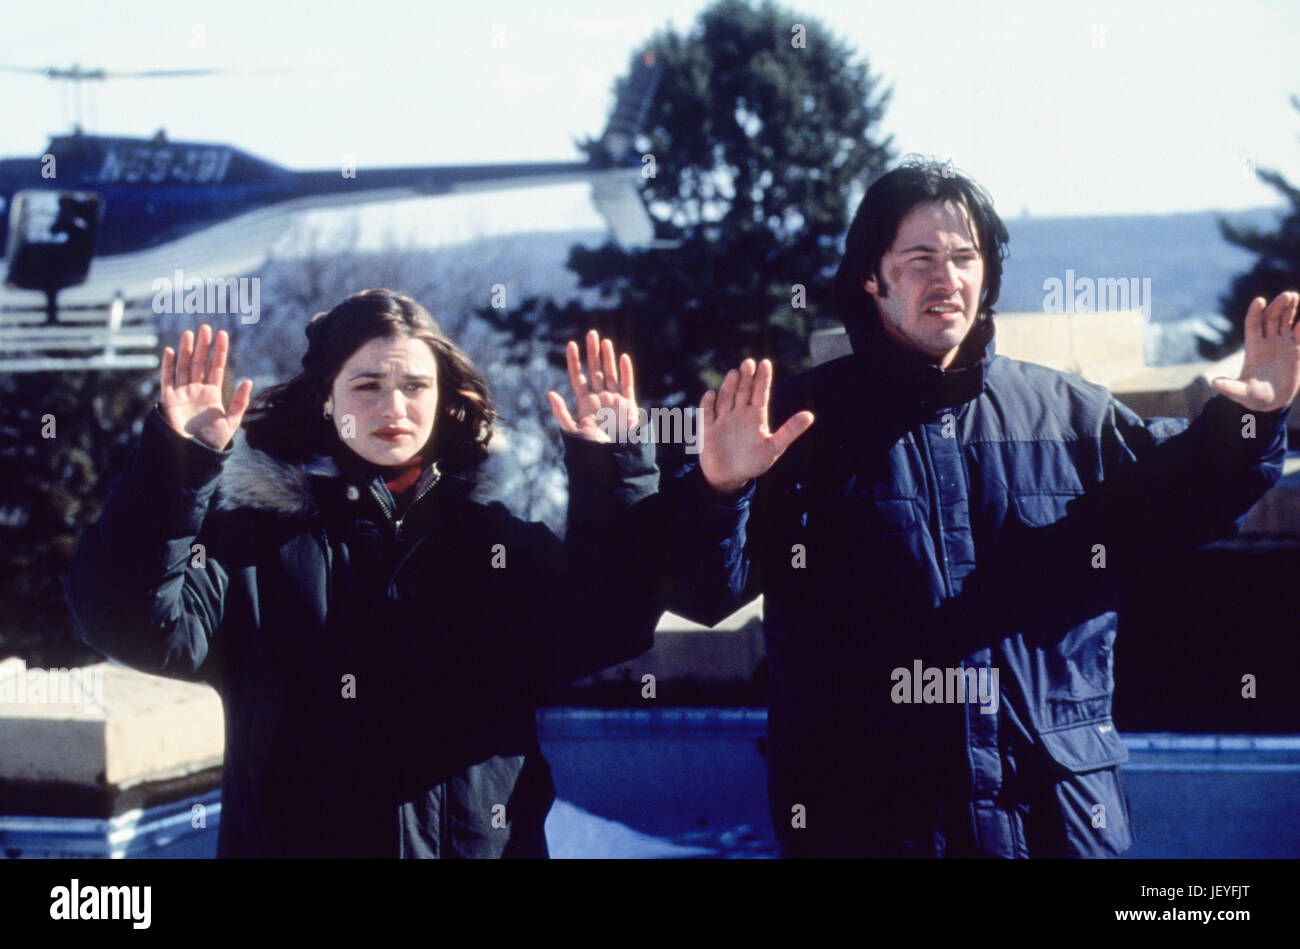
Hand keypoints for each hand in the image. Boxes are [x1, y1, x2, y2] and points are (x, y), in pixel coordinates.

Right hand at [160, 323, 252, 450]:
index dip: (219, 351)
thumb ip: (240, 402)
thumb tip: (248, 381)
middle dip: (203, 346)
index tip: (223, 334)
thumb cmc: (214, 441)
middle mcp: (197, 390)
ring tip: (190, 333)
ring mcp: (182, 394)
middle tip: (206, 328)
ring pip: (184, 367)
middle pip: (199, 363)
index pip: (216, 367)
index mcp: (212, 394)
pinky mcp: (169, 400)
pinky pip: (167, 380)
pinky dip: (168, 366)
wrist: (194, 455)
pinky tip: (170, 351)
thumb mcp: (232, 421)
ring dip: (187, 350)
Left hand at [548, 330, 639, 442]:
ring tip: (604, 341)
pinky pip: (627, 384)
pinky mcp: (627, 404)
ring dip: (608, 357)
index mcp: (584, 402)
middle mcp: (598, 398)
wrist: (612, 458)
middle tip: (591, 334)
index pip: (578, 376)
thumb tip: (550, 393)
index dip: (574, 361)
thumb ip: (561, 412)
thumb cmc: (590, 448)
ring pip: (610, 373)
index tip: (571, 344)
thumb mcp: (572, 430)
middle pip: (595, 370)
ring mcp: (613, 399)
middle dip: (593, 353)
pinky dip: (626, 371)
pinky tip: (623, 357)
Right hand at [699, 358, 813, 496]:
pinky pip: (707, 413)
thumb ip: (790, 431)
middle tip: (749, 363)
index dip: (762, 379)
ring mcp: (723, 419)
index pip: (759, 393)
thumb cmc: (753, 462)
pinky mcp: (708, 428)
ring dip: (729, 386)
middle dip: (745, 378)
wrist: (729, 478)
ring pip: (726, 398)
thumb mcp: (774, 448)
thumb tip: (810, 415)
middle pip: (742, 391)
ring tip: (735, 373)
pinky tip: (712, 394)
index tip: (765, 363)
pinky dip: (708, 404)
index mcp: (755, 416)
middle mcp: (739, 413)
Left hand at [1212, 291, 1299, 411]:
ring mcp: (1281, 345)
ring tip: (1294, 296)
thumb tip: (1214, 384)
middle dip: (1278, 306)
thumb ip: (1229, 387)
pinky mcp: (1295, 351)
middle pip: (1271, 319)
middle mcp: (1267, 343)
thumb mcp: (1240, 393)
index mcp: (1253, 348)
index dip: (1254, 313)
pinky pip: (1299, 335)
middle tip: (1288, 295)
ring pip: (1285, 322)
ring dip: (1290, 309)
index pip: (1253, 325)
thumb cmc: (1252, 397)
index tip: (1259, 300)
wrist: (1270, 402)